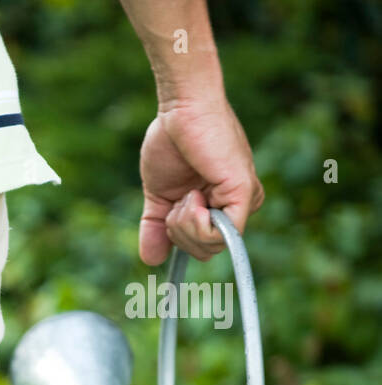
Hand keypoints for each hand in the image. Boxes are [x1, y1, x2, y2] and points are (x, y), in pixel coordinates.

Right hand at [137, 98, 263, 264]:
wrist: (180, 112)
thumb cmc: (171, 142)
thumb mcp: (158, 195)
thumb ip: (156, 228)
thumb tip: (151, 260)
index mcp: (219, 205)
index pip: (202, 246)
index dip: (178, 239)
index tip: (168, 213)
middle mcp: (236, 205)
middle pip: (205, 251)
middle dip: (178, 232)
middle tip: (178, 199)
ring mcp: (243, 200)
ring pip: (211, 247)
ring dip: (184, 224)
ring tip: (188, 192)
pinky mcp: (244, 193)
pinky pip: (220, 235)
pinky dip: (196, 222)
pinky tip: (194, 196)